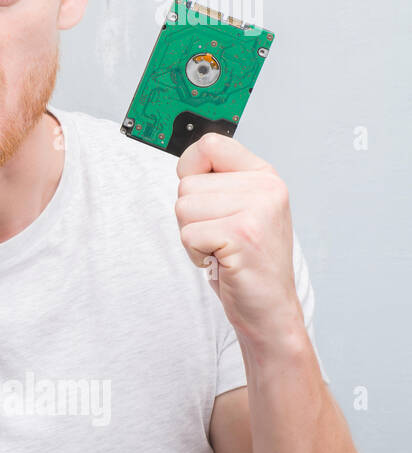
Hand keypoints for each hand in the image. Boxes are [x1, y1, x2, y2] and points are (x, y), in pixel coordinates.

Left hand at [174, 133, 303, 345]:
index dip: (190, 168)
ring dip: (192, 235)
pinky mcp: (243, 234)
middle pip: (186, 184)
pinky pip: (187, 234)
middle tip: (219, 237)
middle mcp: (266, 187)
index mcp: (264, 175)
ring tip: (221, 249)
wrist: (270, 308)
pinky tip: (221, 261)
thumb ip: (218, 182)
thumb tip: (186, 158)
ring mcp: (257, 209)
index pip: (210, 144)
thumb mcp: (239, 210)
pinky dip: (195, 253)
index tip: (201, 194)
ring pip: (183, 208)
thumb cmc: (247, 261)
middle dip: (191, 216)